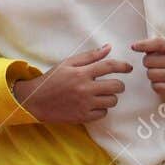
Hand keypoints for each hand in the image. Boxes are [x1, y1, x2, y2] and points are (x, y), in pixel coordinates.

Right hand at [12, 43, 131, 123]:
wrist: (36, 101)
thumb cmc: (52, 80)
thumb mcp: (68, 63)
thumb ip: (89, 56)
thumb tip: (108, 47)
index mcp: (81, 73)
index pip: (109, 66)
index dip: (123, 66)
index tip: (129, 68)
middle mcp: (85, 89)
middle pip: (116, 86)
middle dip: (118, 85)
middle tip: (113, 85)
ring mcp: (85, 104)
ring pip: (112, 101)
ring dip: (110, 97)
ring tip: (101, 95)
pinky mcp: (83, 117)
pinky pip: (103, 113)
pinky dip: (101, 109)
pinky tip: (93, 105)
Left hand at [132, 37, 164, 105]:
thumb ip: (160, 45)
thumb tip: (137, 46)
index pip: (159, 43)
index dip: (144, 44)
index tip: (134, 47)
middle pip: (149, 61)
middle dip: (149, 63)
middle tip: (157, 64)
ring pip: (151, 75)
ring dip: (152, 75)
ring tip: (161, 74)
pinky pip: (156, 87)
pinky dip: (156, 85)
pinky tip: (164, 82)